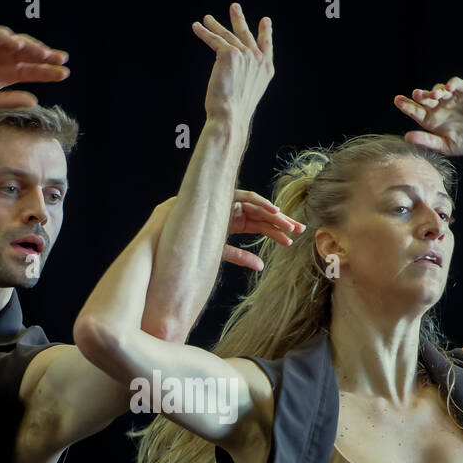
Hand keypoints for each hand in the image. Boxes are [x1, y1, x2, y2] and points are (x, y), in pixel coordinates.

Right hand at [0, 24, 68, 109]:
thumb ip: (10, 101)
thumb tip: (35, 101)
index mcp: (7, 73)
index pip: (32, 71)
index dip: (48, 72)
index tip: (64, 73)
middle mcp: (3, 57)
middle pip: (30, 54)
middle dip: (45, 56)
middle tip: (61, 59)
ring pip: (16, 42)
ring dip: (30, 46)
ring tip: (43, 53)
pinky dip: (5, 37)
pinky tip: (16, 44)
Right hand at [152, 190, 303, 271]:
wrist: (163, 237)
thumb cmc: (187, 246)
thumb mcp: (219, 254)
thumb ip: (239, 256)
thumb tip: (262, 265)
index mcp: (230, 222)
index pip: (258, 226)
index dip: (275, 233)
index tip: (291, 242)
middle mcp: (231, 210)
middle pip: (262, 215)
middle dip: (281, 223)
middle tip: (300, 230)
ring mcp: (227, 202)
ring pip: (257, 206)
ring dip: (275, 215)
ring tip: (290, 225)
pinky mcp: (222, 196)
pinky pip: (245, 197)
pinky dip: (260, 203)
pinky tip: (274, 211)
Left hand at [191, 4, 274, 125]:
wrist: (230, 116)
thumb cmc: (236, 111)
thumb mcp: (248, 92)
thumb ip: (246, 76)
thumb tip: (234, 69)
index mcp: (266, 70)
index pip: (267, 46)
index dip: (266, 33)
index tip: (266, 21)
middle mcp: (258, 60)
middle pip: (247, 35)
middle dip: (239, 19)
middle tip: (234, 7)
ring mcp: (245, 54)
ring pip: (227, 36)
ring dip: (215, 25)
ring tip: (207, 18)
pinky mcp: (229, 53)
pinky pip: (214, 40)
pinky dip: (203, 33)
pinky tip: (197, 27)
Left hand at [392, 77, 462, 155]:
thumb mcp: (446, 146)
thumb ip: (427, 141)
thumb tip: (406, 137)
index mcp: (431, 120)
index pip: (415, 111)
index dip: (406, 105)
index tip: (397, 101)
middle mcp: (439, 107)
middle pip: (425, 99)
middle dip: (419, 96)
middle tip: (415, 95)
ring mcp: (452, 98)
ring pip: (439, 90)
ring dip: (435, 91)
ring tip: (434, 95)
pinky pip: (456, 84)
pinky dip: (452, 84)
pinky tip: (448, 87)